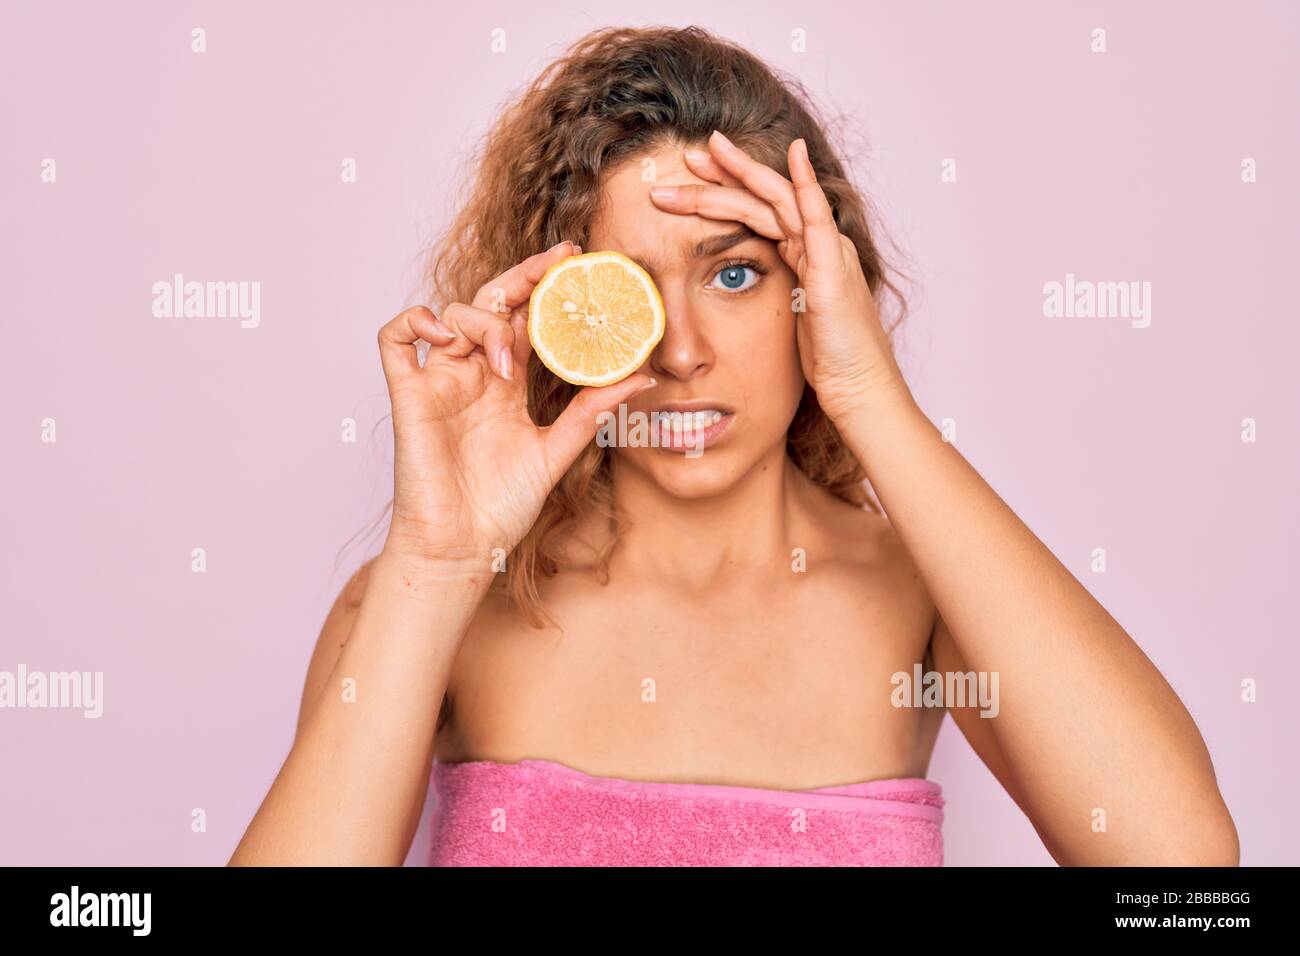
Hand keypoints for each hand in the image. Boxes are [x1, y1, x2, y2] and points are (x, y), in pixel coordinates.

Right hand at [376, 240, 655, 575]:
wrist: (462, 548)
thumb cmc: (501, 509)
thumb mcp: (557, 452)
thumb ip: (592, 411)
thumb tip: (641, 376)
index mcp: (507, 386)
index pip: (526, 320)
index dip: (548, 289)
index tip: (581, 264)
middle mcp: (473, 376)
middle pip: (492, 303)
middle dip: (524, 275)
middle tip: (560, 261)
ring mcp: (439, 382)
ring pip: (452, 314)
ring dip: (486, 323)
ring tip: (509, 362)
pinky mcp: (408, 396)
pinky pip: (394, 338)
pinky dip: (415, 320)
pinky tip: (445, 333)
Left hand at [649, 130, 912, 423]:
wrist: (860, 390)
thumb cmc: (828, 366)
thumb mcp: (790, 326)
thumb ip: (773, 302)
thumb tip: (735, 301)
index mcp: (805, 258)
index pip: (760, 212)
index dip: (726, 191)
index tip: (692, 177)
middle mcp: (818, 246)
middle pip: (764, 198)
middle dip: (724, 174)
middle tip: (687, 155)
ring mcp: (828, 253)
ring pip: (778, 201)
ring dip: (738, 176)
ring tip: (704, 153)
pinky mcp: (833, 269)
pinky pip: (817, 218)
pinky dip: (805, 184)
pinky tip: (794, 155)